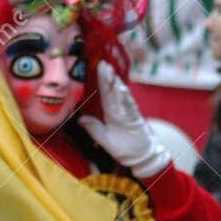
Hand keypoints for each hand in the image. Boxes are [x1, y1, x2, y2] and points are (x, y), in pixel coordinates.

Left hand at [77, 64, 169, 178]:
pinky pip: (129, 106)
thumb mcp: (103, 139)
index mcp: (111, 113)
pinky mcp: (135, 118)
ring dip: (114, 83)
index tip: (95, 69)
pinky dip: (124, 97)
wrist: (140, 158)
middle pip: (111, 91)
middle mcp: (119, 110)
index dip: (99, 82)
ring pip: (120, 95)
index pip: (104, 95)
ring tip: (109, 71)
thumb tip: (80, 119)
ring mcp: (128, 113)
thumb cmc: (124, 148)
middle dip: (106, 77)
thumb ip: (93, 128)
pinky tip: (120, 88)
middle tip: (101, 62)